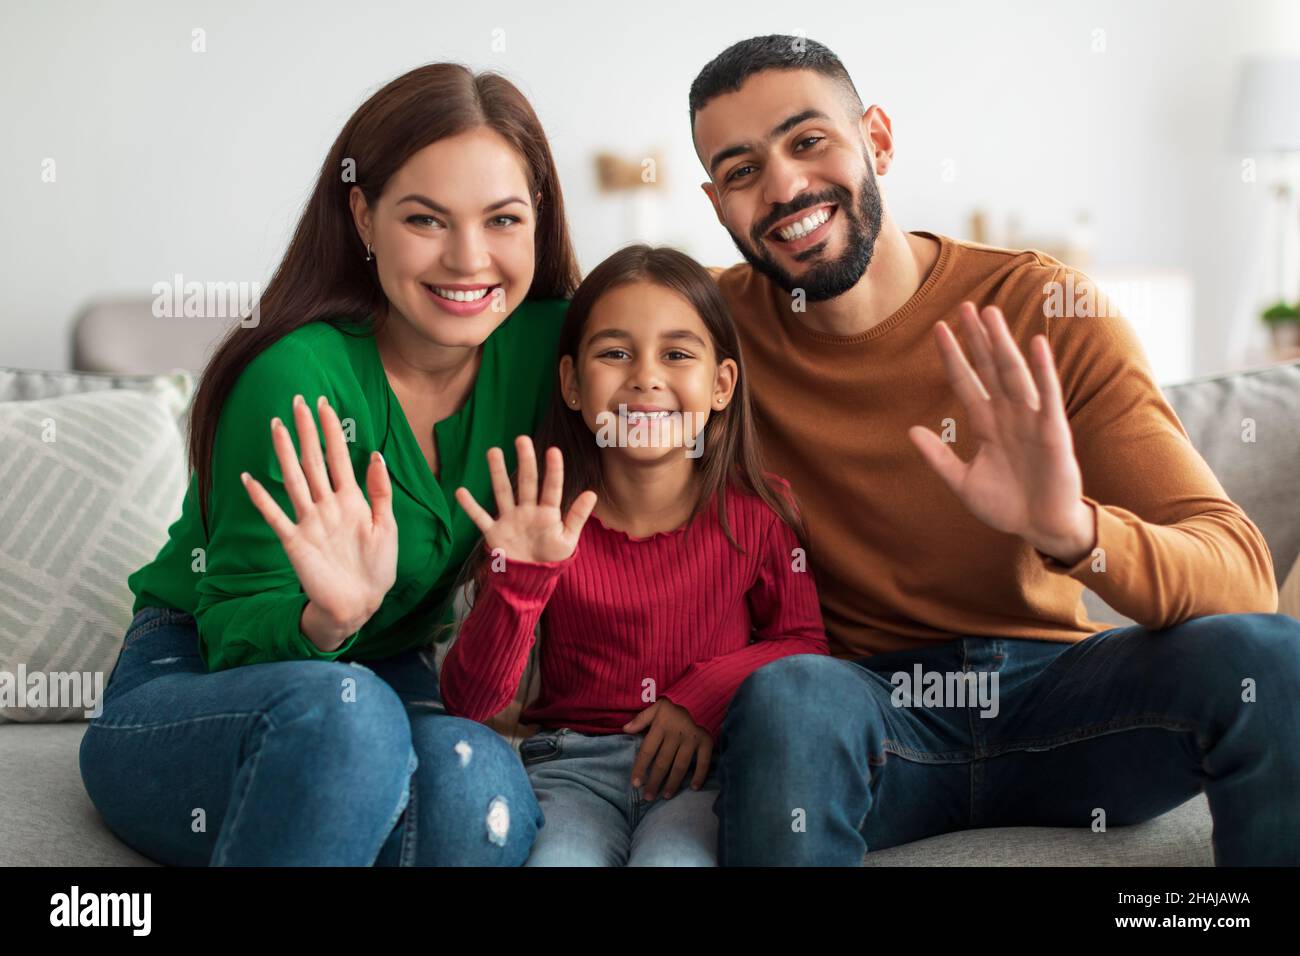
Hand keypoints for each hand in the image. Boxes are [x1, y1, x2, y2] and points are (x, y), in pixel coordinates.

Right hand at [241, 394, 396, 649]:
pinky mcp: (295, 542)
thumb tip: (375, 454)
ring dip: (285, 453)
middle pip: (314, 461)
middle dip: (307, 431)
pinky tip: (248, 478)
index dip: (332, 431)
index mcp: (352, 500)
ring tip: (277, 426)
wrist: (360, 604)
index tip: (324, 404)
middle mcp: (327, 506)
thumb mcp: (387, 526)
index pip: (339, 458)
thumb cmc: (377, 568)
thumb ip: (380, 491)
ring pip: (295, 479)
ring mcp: (309, 522)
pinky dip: (261, 498)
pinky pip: (275, 516)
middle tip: (297, 401)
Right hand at [453, 435, 596, 564]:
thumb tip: (591, 493)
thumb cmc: (551, 558)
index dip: (554, 470)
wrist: (530, 579)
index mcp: (547, 512)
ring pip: (503, 492)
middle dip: (525, 461)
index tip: (553, 450)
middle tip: (522, 439)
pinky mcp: (494, 532)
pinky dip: (470, 507)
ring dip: (497, 473)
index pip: (552, 487)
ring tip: (494, 451)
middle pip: (527, 482)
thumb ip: (577, 517)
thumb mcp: (568, 540)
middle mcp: (527, 510)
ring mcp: (509, 519)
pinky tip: (461, 491)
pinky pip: (480, 517)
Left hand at [624, 699, 712, 800]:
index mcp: (661, 726)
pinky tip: (694, 787)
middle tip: (648, 797)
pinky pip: (703, 762)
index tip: (635, 783)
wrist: (703, 695)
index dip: (640, 768)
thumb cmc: (676, 704)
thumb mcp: (657, 706)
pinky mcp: (706, 742)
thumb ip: (641, 718)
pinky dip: (700, 775)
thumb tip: (624, 729)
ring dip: (673, 783)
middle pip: (662, 763)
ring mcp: (692, 739)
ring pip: (680, 766)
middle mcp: (675, 735)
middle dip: (654, 782)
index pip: (647, 751)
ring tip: (666, 796)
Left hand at [907, 302, 1095, 564]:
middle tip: (965, 305)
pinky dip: (1042, 369)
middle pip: (989, 368)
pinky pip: (1048, 394)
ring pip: (1014, 373)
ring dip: (1002, 343)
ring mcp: (1031, 419)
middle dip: (977, 338)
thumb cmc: (1005, 505)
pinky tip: (1035, 343)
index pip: (966, 381)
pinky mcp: (1053, 430)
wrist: (1040, 527)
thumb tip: (911, 431)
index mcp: (986, 424)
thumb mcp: (963, 483)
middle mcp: (1008, 415)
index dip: (952, 356)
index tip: (938, 329)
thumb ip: (939, 457)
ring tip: (990, 314)